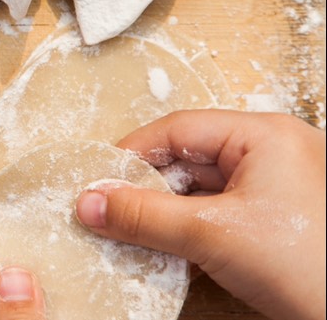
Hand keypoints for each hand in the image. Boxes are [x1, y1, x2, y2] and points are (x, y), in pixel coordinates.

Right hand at [75, 111, 325, 319]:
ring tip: (132, 236)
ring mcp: (280, 190)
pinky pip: (220, 216)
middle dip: (147, 189)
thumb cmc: (310, 265)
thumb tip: (89, 203)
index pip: (178, 130)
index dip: (132, 154)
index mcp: (265, 135)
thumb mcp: (212, 236)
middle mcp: (274, 153)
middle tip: (109, 213)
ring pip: (202, 192)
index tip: (96, 182)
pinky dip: (191, 232)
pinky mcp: (279, 225)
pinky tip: (167, 253)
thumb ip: (145, 216)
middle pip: (188, 160)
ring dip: (166, 215)